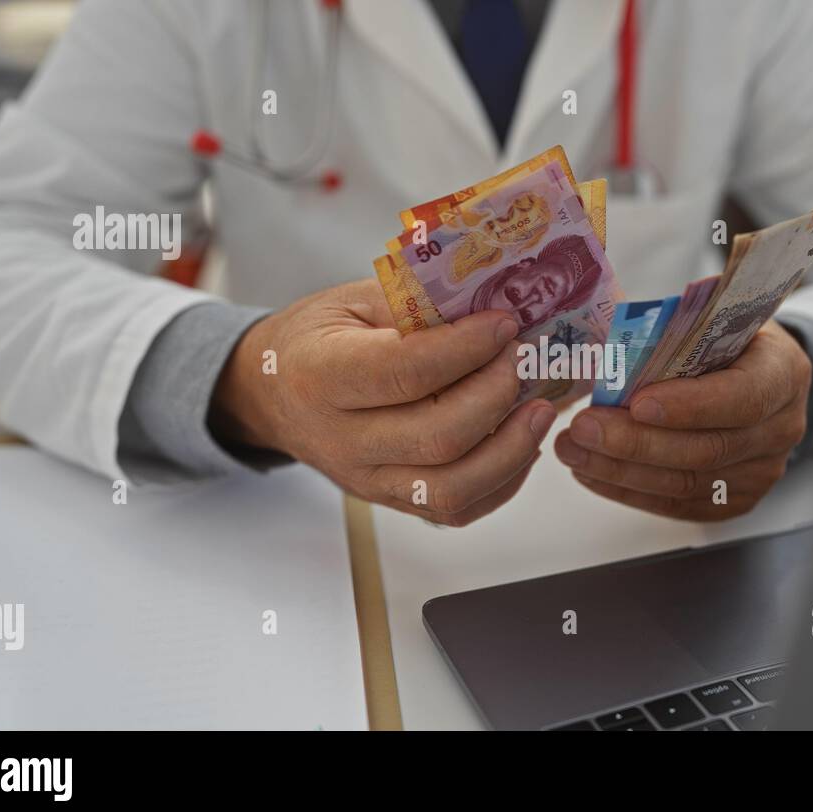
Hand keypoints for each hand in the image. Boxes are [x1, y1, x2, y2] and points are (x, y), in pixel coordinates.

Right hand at [211, 279, 555, 526]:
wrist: (271, 393)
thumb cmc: (317, 338)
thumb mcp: (353, 300)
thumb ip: (417, 303)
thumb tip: (492, 305)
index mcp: (323, 377)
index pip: (406, 373)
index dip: (467, 349)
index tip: (504, 324)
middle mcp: (343, 440)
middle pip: (439, 437)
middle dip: (498, 395)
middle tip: (525, 359)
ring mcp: (367, 480)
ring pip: (452, 488)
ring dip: (512, 448)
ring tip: (541, 407)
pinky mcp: (390, 501)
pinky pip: (455, 510)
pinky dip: (502, 480)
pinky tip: (521, 441)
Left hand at [554, 320, 809, 519]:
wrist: (759, 377)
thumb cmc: (728, 340)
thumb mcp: (715, 318)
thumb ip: (679, 332)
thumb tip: (614, 345)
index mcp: (783, 373)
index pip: (741, 397)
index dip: (689, 405)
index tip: (636, 404)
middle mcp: (781, 429)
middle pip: (705, 449)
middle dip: (636, 442)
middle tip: (582, 429)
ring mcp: (762, 472)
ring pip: (686, 482)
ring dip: (620, 469)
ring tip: (572, 449)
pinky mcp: (736, 500)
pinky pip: (678, 503)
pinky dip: (629, 490)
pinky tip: (592, 471)